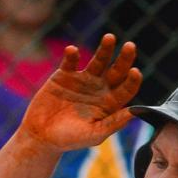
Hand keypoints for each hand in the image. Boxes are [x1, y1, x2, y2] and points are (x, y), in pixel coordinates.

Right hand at [19, 34, 142, 152]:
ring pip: (98, 61)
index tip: (135, 72)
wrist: (42, 136)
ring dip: (105, 49)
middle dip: (124, 58)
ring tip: (110, 38)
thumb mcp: (93, 135)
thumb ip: (113, 124)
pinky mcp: (65, 75)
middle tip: (130, 46)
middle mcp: (100, 89)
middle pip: (117, 70)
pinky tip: (72, 51)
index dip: (132, 80)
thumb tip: (134, 112)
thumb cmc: (70, 139)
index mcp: (110, 103)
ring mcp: (83, 80)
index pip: (126, 89)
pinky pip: (71, 61)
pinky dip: (72, 55)